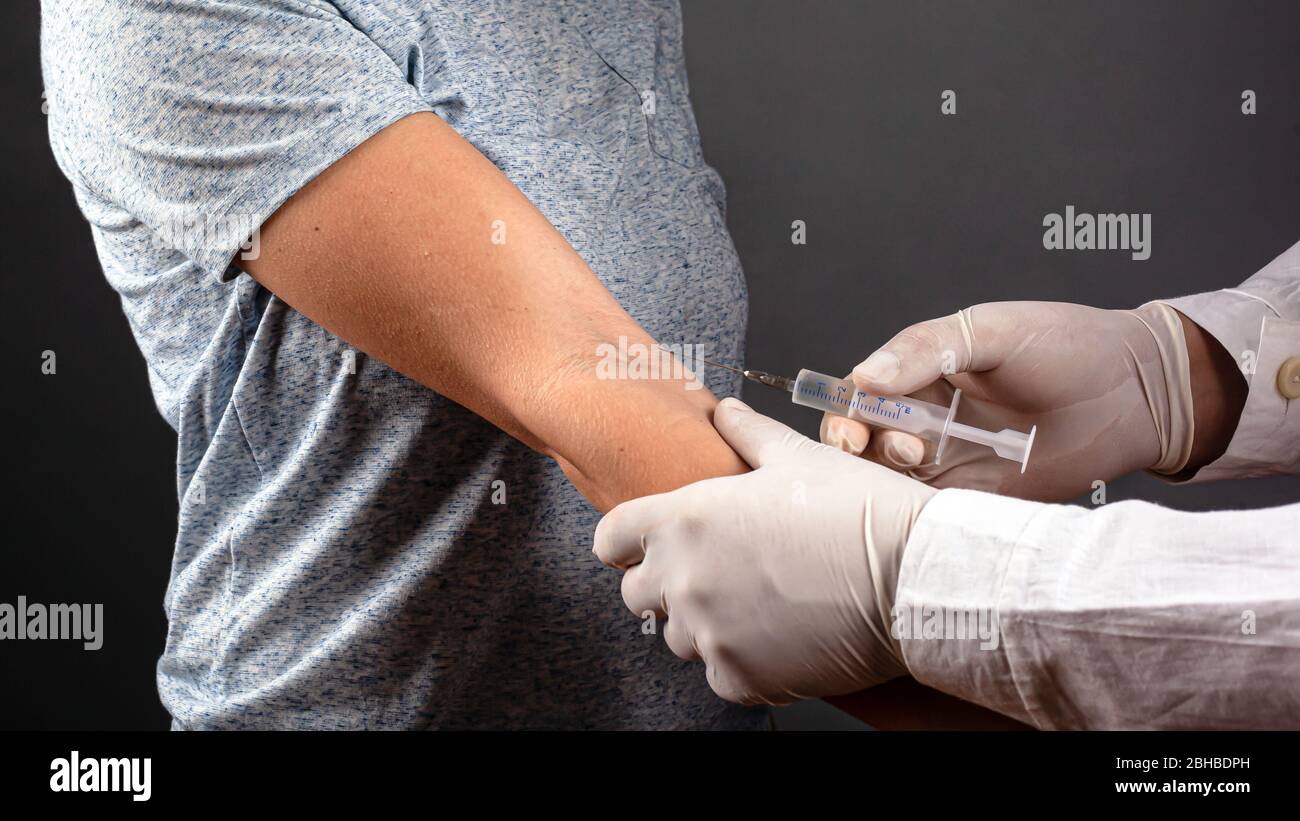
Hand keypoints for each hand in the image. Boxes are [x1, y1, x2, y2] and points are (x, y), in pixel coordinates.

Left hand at [593, 398, 935, 704]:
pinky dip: (741, 661)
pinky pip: (719, 674)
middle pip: (637, 593)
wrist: (915, 577)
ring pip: (678, 637)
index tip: (642, 545)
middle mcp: (685, 578)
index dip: (626, 540)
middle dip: (667, 583)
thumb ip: (750, 435)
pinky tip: (778, 637)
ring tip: (757, 604)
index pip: (610, 538)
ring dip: (705, 623)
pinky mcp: (741, 676)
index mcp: (686, 517)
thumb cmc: (860, 512)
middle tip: (717, 573)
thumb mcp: (801, 457)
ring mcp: (709, 633)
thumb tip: (726, 412)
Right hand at [820, 302, 1194, 500]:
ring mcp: (949, 462)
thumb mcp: (991, 332)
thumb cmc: (1068, 346)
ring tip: (917, 456)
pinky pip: (927, 512)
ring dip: (884, 476)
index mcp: (920, 372)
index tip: (851, 423)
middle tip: (889, 445)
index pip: (860, 394)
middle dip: (856, 447)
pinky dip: (914, 511)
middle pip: (863, 442)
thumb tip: (862, 378)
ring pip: (887, 480)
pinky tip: (925, 498)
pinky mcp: (974, 501)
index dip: (844, 410)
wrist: (1138, 396)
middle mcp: (925, 419)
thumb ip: (924, 349)